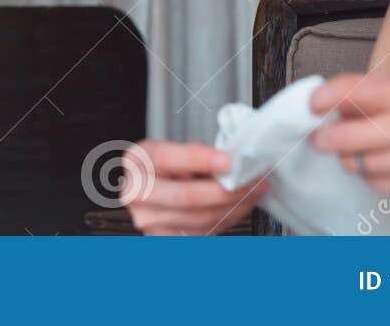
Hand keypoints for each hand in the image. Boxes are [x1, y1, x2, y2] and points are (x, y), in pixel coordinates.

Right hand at [120, 140, 267, 235]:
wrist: (147, 191)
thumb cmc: (161, 168)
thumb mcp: (170, 149)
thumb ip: (194, 152)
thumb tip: (227, 161)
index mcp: (138, 162)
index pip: (167, 159)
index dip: (200, 159)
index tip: (229, 161)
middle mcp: (138, 194)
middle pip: (186, 196)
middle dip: (225, 190)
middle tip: (251, 180)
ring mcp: (150, 222)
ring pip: (200, 218)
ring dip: (234, 206)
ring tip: (252, 192)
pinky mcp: (167, 239)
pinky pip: (205, 232)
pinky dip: (228, 218)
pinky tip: (239, 206)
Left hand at [308, 73, 389, 223]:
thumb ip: (373, 97)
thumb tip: (327, 102)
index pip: (352, 91)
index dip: (323, 98)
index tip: (311, 105)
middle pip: (344, 136)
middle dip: (324, 138)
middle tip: (320, 138)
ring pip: (354, 163)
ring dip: (352, 159)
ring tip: (370, 151)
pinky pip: (372, 182)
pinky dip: (372, 177)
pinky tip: (389, 168)